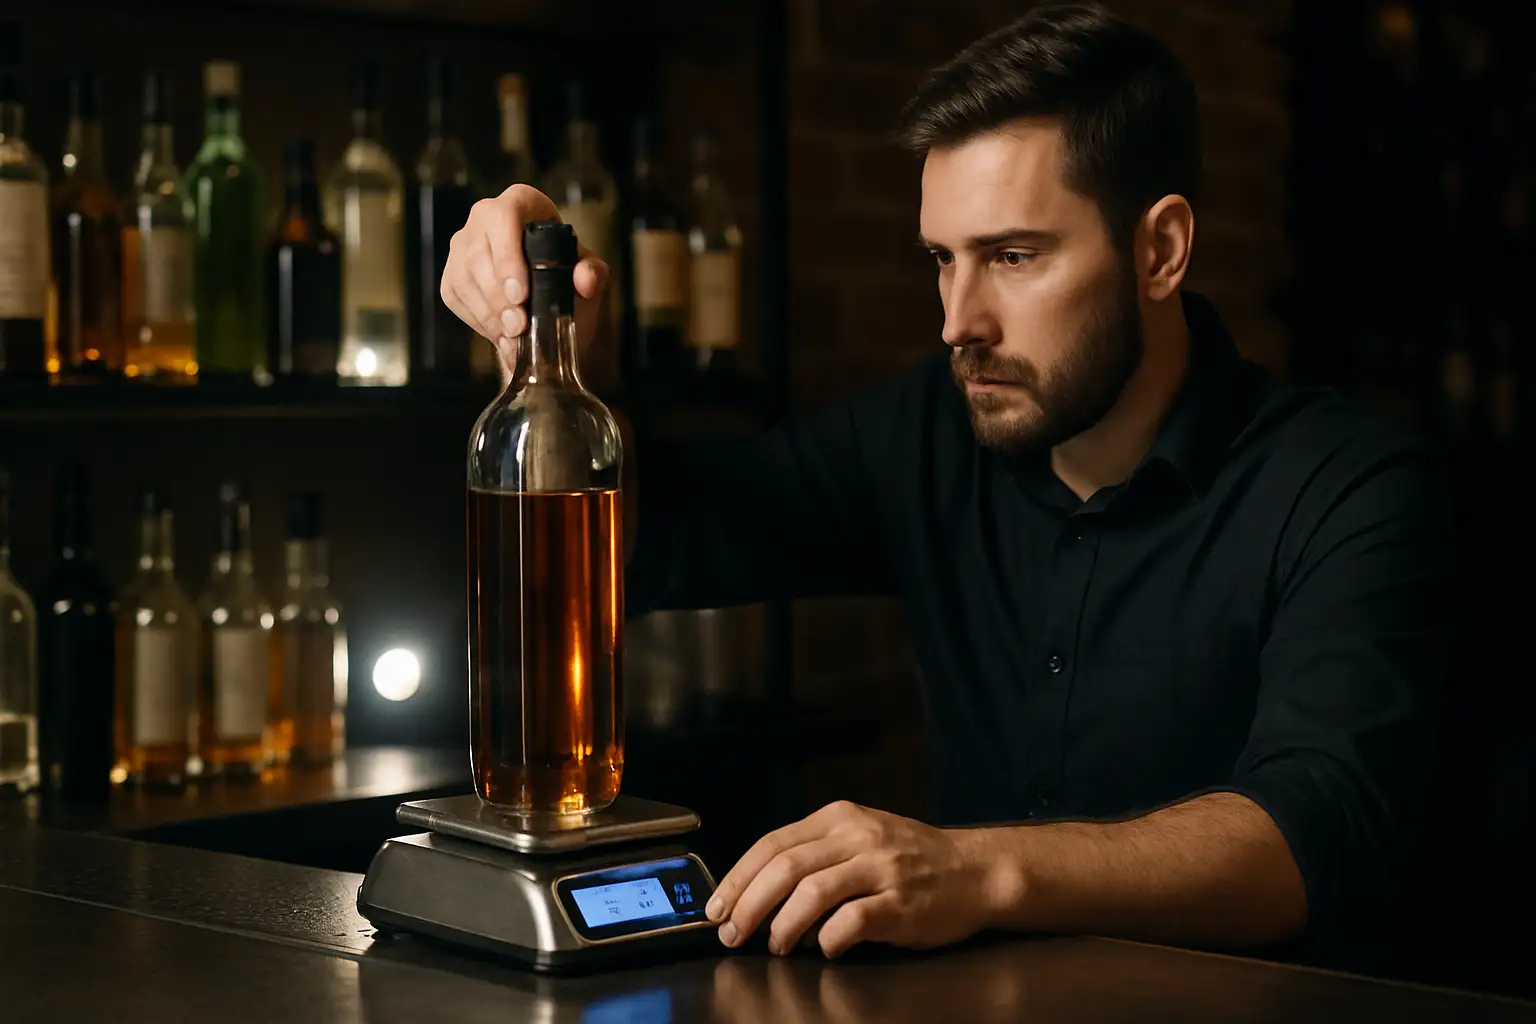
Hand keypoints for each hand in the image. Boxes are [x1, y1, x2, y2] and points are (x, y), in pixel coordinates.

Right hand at [439, 183, 609, 373]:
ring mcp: (463, 245)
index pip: (504, 217)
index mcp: (521, 202)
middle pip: (478, 253)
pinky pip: (455, 296)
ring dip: (487, 312)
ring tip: (512, 335)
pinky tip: (500, 335)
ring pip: (463, 277)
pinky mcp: (452, 274)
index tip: (520, 294)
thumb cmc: (567, 275)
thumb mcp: (588, 271)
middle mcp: (484, 216)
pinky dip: (477, 320)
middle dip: (498, 296)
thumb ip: (593, 272)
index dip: (507, 257)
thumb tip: (585, 280)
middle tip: (519, 325)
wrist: (551, 301)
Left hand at [705, 800, 1005, 958]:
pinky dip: (828, 940)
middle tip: (733, 934)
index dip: (738, 878)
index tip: (717, 907)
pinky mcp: (901, 903)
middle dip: (749, 905)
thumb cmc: (911, 859)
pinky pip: (851, 921)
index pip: (772, 844)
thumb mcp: (860, 838)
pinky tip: (825, 949)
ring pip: (812, 893)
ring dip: (783, 925)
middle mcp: (857, 837)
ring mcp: (881, 868)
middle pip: (785, 868)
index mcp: (839, 818)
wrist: (976, 870)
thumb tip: (759, 895)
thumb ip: (814, 856)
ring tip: (776, 945)